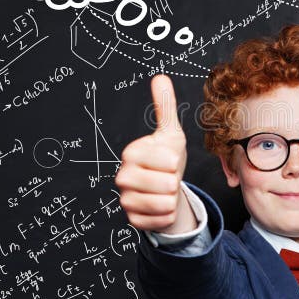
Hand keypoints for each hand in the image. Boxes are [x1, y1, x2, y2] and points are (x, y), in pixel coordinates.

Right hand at [115, 74, 195, 232]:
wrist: (165, 188)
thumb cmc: (166, 158)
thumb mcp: (171, 133)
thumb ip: (165, 106)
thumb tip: (160, 77)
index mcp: (132, 152)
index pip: (169, 160)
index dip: (175, 161)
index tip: (167, 160)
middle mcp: (123, 176)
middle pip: (167, 183)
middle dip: (174, 182)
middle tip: (166, 177)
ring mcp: (125, 199)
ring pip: (165, 203)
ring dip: (172, 198)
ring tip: (164, 190)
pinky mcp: (132, 221)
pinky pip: (162, 220)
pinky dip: (168, 215)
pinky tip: (161, 206)